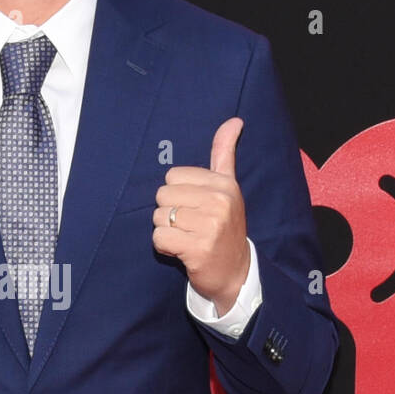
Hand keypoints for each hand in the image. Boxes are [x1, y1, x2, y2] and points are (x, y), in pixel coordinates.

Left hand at [152, 117, 249, 315]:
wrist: (235, 273)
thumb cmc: (224, 227)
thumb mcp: (228, 188)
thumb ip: (224, 154)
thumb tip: (234, 120)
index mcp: (224, 184)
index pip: (172, 177)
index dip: (177, 195)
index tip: (196, 209)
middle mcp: (220, 201)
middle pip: (162, 195)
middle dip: (169, 213)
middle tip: (190, 226)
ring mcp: (211, 225)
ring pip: (159, 217)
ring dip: (167, 231)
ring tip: (187, 238)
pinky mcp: (198, 248)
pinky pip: (159, 238)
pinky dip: (165, 247)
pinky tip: (182, 251)